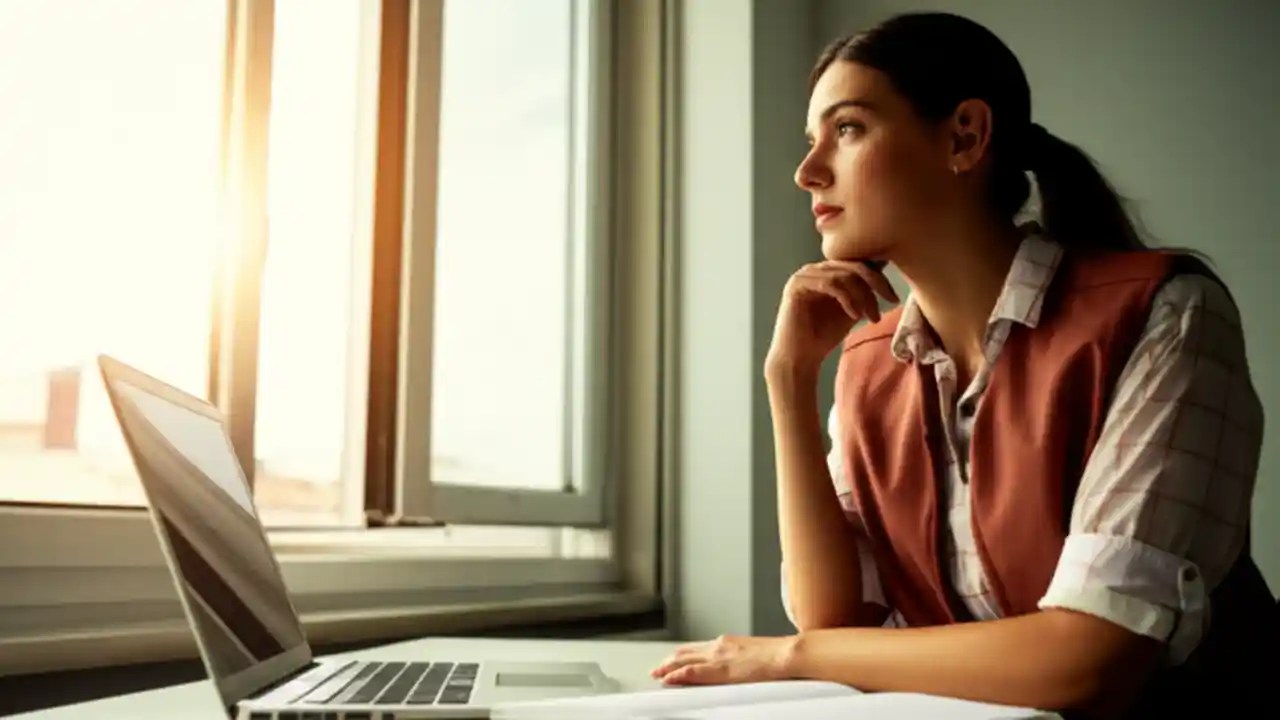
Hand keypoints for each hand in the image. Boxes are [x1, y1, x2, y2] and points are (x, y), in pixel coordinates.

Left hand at [649, 634, 797, 685]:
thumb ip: (739, 659)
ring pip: (685, 660)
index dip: (681, 655)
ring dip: (668, 667)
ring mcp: (718, 657)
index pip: (697, 648)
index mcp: (727, 643)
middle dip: (669, 661)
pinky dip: (678, 675)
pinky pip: (693, 672)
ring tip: (657, 674)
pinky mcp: (721, 669)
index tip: (671, 661)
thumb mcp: (752, 654)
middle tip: (657, 669)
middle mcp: (719, 646)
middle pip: (686, 652)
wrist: (786, 654)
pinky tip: (669, 679)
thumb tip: (737, 666)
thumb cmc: (777, 656)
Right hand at [765, 261, 898, 377]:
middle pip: (854, 265)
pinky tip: (855, 316)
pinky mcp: (797, 285)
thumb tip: (887, 279)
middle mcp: (815, 269)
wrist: (799, 358)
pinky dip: (847, 299)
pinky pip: (830, 284)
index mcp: (827, 271)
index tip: (894, 298)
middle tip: (891, 301)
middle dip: (876, 283)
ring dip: (863, 296)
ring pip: (844, 275)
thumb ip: (864, 293)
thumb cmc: (823, 336)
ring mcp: (804, 275)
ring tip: (871, 317)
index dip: (880, 277)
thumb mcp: (853, 310)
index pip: (859, 262)